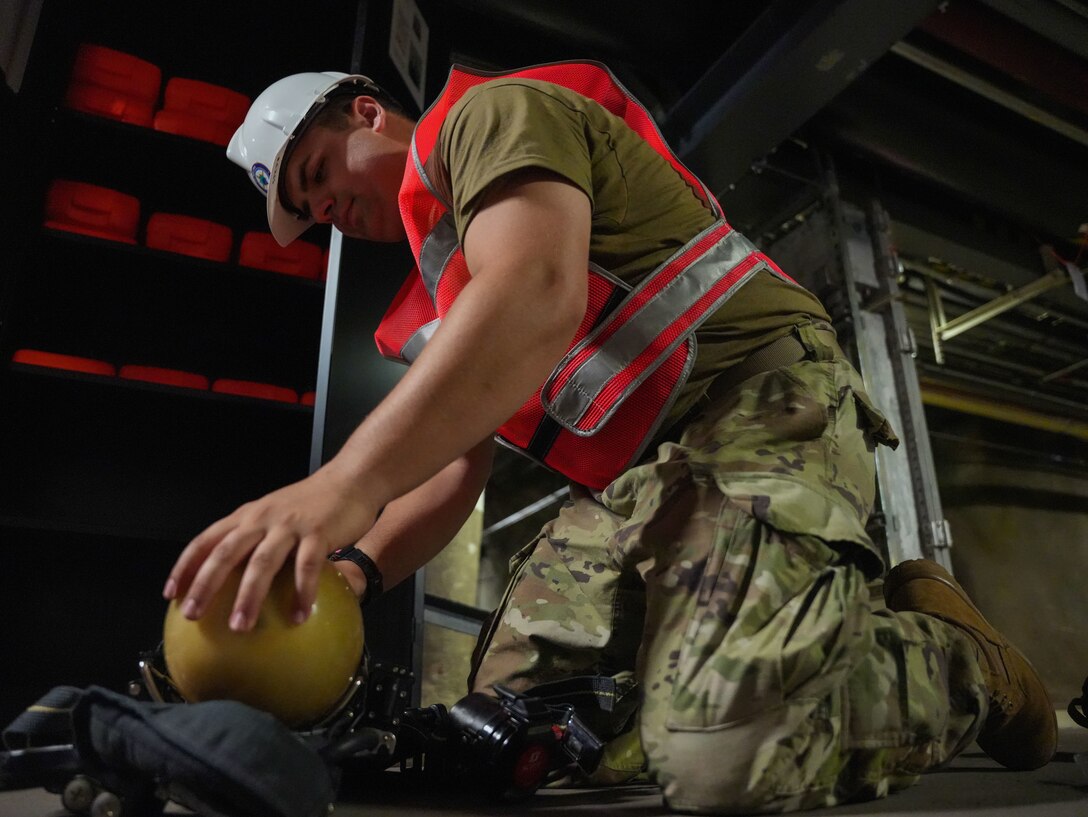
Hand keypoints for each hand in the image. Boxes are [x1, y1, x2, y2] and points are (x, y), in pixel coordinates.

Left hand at [162, 465, 377, 630]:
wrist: (350, 480)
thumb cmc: (312, 504)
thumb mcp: (274, 515)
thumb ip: (255, 539)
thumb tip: (236, 579)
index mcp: (247, 516)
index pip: (206, 540)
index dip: (185, 566)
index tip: (170, 594)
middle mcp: (262, 518)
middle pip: (226, 552)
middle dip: (206, 584)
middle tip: (192, 615)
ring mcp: (290, 525)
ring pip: (262, 562)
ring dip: (248, 595)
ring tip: (240, 626)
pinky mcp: (318, 532)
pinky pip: (307, 566)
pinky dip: (302, 592)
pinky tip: (299, 616)